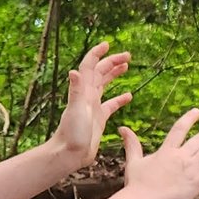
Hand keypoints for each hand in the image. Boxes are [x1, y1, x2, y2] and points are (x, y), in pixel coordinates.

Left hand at [51, 42, 131, 167]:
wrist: (70, 154)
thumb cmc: (71, 133)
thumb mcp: (75, 110)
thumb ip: (76, 91)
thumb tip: (75, 71)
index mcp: (83, 91)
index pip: (90, 67)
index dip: (97, 54)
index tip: (108, 44)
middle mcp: (87, 96)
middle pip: (100, 73)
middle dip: (112, 61)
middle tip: (128, 56)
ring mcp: (93, 106)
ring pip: (105, 85)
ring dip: (115, 74)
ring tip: (127, 66)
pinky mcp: (99, 118)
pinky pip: (111, 104)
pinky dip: (119, 98)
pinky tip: (129, 96)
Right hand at [117, 110, 198, 198]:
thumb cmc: (136, 184)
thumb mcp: (134, 161)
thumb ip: (132, 144)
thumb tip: (122, 128)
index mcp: (167, 151)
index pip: (179, 130)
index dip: (189, 119)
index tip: (197, 112)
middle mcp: (181, 157)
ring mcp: (191, 169)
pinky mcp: (197, 183)